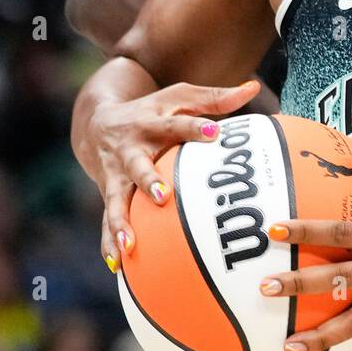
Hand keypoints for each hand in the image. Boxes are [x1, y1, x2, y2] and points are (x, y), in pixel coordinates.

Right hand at [81, 79, 260, 269]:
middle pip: (138, 166)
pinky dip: (109, 242)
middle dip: (148, 181)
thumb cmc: (152, 111)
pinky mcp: (108, 195)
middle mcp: (131, 150)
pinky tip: (117, 264)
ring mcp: (116, 176)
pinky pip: (107, 221)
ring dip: (121, 222)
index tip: (213, 132)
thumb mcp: (181, 96)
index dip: (194, 127)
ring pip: (116, 200)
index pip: (176, 124)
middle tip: (163, 197)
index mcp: (153, 124)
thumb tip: (254, 86)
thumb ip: (217, 97)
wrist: (97, 124)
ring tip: (129, 244)